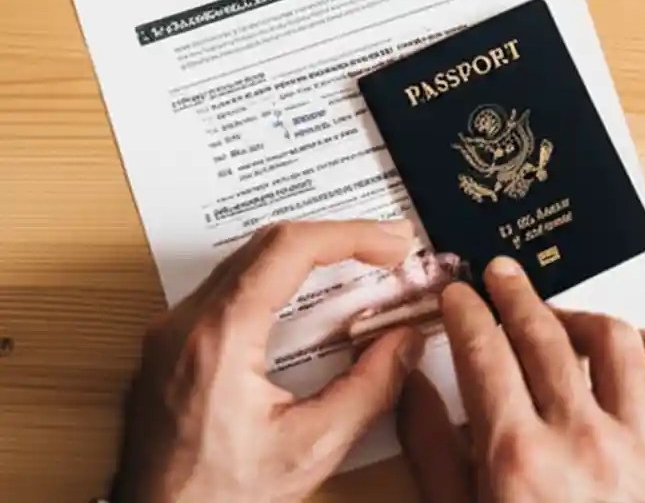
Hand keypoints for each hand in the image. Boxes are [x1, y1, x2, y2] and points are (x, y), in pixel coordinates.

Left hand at [113, 220, 424, 502]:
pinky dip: (280, 282)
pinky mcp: (170, 347)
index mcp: (218, 337)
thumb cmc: (217, 498)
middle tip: (390, 249)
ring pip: (247, 263)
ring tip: (361, 268)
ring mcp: (171, 332)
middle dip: (337, 239)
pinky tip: (312, 302)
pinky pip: (230, 289)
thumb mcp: (312, 448)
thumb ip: (370, 388)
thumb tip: (405, 342)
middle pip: (268, 244)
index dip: (351, 235)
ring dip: (307, 258)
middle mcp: (184, 323)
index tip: (393, 242)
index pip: (289, 249)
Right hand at [397, 257, 644, 502]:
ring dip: (581, 315)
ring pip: (614, 341)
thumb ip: (434, 454)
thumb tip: (415, 388)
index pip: (483, 355)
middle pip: (543, 335)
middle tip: (499, 274)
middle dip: (515, 294)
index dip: (466, 313)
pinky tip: (637, 344)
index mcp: (518, 458)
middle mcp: (580, 438)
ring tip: (559, 315)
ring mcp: (637, 443)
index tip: (458, 295)